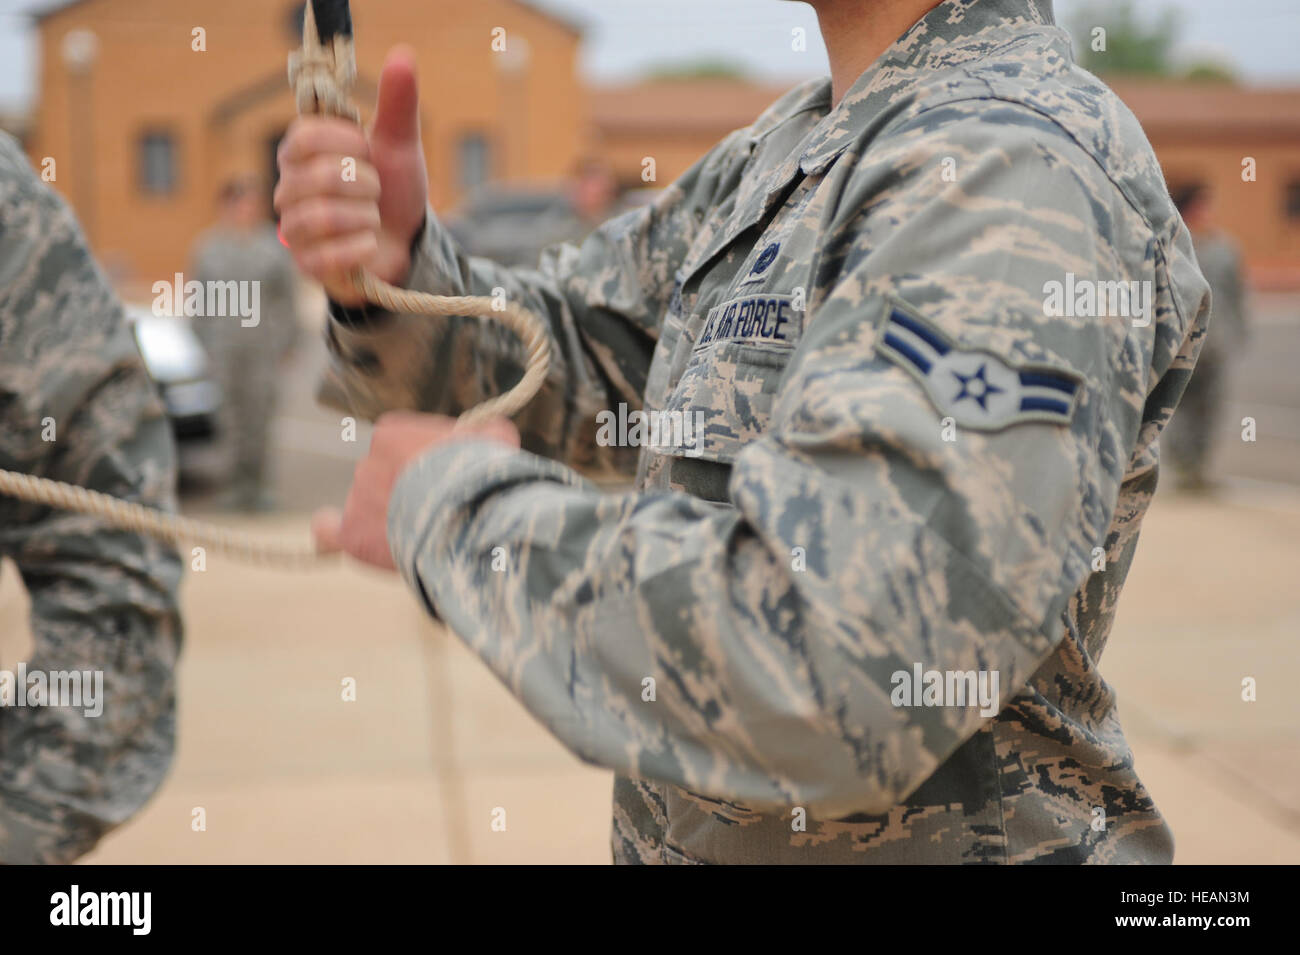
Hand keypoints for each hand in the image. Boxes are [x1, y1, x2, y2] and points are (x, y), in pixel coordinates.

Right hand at [275, 46, 428, 303]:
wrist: (405, 245)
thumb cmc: (393, 192)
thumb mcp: (400, 146)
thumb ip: (397, 104)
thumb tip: (403, 54)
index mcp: (302, 153)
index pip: (304, 136)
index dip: (346, 143)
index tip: (368, 151)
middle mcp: (289, 188)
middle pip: (317, 176)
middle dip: (365, 183)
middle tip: (375, 190)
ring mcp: (294, 228)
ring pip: (321, 216)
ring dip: (365, 216)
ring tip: (373, 217)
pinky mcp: (306, 265)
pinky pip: (328, 255)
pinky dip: (361, 247)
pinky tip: (369, 244)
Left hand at [313, 412, 520, 570]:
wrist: (469, 513)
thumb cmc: (483, 473)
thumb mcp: (495, 438)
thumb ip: (486, 434)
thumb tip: (491, 434)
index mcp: (392, 432)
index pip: (400, 446)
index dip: (425, 464)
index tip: (446, 478)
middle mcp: (366, 462)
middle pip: (385, 478)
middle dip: (407, 492)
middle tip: (440, 513)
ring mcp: (357, 498)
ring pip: (369, 508)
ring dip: (388, 519)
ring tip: (423, 538)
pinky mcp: (353, 535)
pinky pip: (329, 532)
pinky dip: (333, 534)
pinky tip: (343, 538)